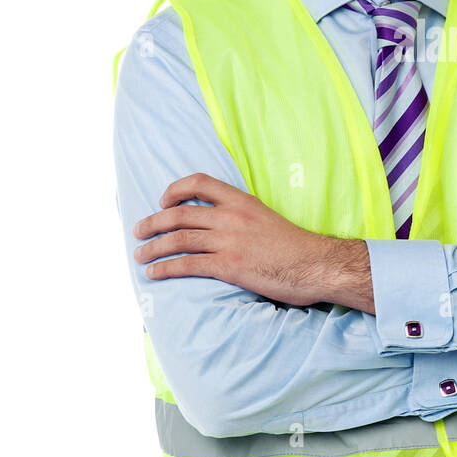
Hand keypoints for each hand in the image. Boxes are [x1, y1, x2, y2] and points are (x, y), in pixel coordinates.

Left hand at [131, 173, 371, 308]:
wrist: (317, 265)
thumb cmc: (297, 247)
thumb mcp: (268, 219)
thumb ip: (243, 219)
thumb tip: (221, 227)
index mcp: (242, 201)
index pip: (200, 183)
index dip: (175, 189)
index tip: (163, 200)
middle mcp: (232, 217)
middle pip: (180, 213)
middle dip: (153, 222)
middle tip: (139, 231)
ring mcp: (229, 241)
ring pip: (178, 238)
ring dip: (153, 247)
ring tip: (139, 255)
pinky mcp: (229, 265)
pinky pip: (188, 264)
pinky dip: (165, 268)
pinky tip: (154, 273)